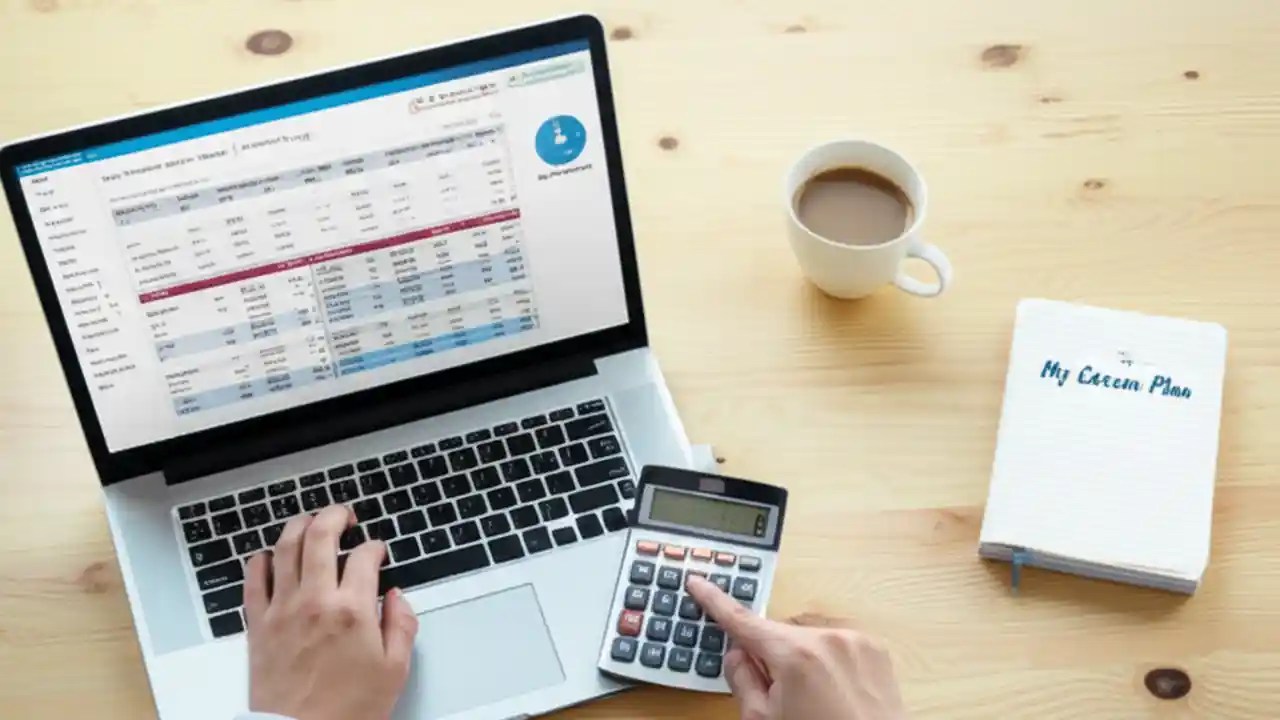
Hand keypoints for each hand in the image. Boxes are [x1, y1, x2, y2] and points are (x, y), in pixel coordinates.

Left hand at [244, 505, 418, 719]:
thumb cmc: (346, 712)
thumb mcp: (393, 671)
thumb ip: (401, 626)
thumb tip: (397, 597)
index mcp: (353, 611)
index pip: (364, 556)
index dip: (375, 547)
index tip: (378, 552)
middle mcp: (315, 601)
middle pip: (320, 536)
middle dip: (335, 516)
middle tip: (344, 515)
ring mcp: (282, 610)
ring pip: (284, 548)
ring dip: (298, 526)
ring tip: (309, 521)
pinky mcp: (258, 626)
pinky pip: (253, 581)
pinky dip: (260, 561)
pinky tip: (268, 557)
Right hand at [686, 576, 905, 719]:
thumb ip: (742, 680)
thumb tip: (738, 652)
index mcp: (795, 656)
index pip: (743, 621)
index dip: (715, 602)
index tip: (697, 582)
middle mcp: (828, 638)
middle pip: (779, 633)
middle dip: (772, 655)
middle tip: (780, 693)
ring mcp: (856, 640)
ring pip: (809, 636)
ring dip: (803, 656)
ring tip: (815, 698)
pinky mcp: (876, 648)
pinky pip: (838, 641)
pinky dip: (829, 659)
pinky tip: (835, 691)